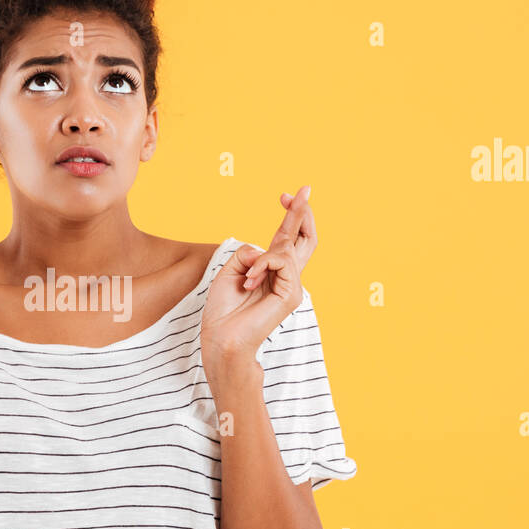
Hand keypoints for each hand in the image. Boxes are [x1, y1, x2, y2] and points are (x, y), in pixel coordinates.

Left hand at [200, 186, 316, 369]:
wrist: (222, 339)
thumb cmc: (223, 310)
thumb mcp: (231, 271)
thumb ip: (249, 254)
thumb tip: (265, 252)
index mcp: (270, 271)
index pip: (287, 239)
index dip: (290, 215)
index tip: (284, 195)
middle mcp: (286, 277)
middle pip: (305, 239)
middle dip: (302, 212)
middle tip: (303, 190)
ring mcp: (292, 286)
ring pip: (286, 250)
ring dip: (261, 258)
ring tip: (245, 279)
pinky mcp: (291, 294)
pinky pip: (280, 262)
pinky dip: (261, 266)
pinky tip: (249, 282)